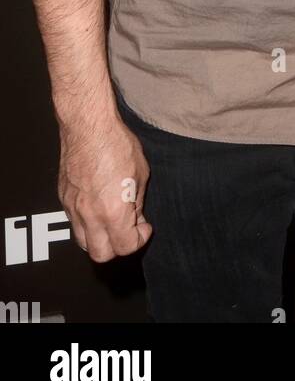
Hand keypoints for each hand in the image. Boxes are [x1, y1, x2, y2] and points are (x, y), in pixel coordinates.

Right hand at [58, 116, 152, 261]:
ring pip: (84, 242)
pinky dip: (87, 223)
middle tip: (128, 229)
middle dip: (117, 247)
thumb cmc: (116, 144)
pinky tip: (98, 206)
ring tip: (113, 219)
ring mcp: (73, 209)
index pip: (126, 246)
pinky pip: (74, 223)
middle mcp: (90, 215)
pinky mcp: (63, 199)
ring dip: (100, 238)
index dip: (139, 239)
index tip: (144, 227)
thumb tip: (135, 218)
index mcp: (113, 211)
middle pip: (101, 254)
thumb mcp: (140, 173)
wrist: (88, 126)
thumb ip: (137, 202)